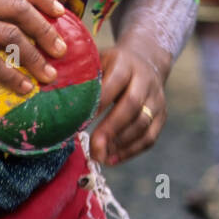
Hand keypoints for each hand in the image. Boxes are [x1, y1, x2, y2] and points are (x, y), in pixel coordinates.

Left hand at [89, 37, 170, 164]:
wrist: (145, 60)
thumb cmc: (111, 65)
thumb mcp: (98, 60)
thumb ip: (83, 75)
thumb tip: (56, 95)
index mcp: (125, 63)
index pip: (114, 83)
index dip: (99, 102)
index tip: (80, 120)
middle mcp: (145, 80)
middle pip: (132, 106)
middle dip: (111, 129)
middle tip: (93, 148)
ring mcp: (156, 98)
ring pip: (143, 124)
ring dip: (120, 144)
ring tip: (99, 156)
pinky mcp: (162, 115)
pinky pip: (149, 137)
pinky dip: (131, 151)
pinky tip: (111, 158)